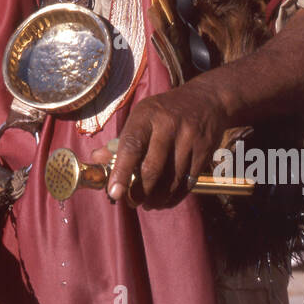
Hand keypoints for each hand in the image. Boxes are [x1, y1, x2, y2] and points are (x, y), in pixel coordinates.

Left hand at [91, 77, 231, 209]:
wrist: (206, 99)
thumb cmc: (165, 111)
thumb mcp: (141, 116)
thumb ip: (121, 140)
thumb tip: (97, 159)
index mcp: (147, 116)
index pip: (131, 146)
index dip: (121, 172)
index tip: (114, 193)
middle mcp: (168, 126)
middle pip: (152, 168)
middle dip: (140, 192)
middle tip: (132, 202)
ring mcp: (189, 138)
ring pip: (171, 180)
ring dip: (157, 198)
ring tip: (148, 204)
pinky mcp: (204, 151)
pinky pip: (188, 182)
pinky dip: (175, 196)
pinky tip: (166, 200)